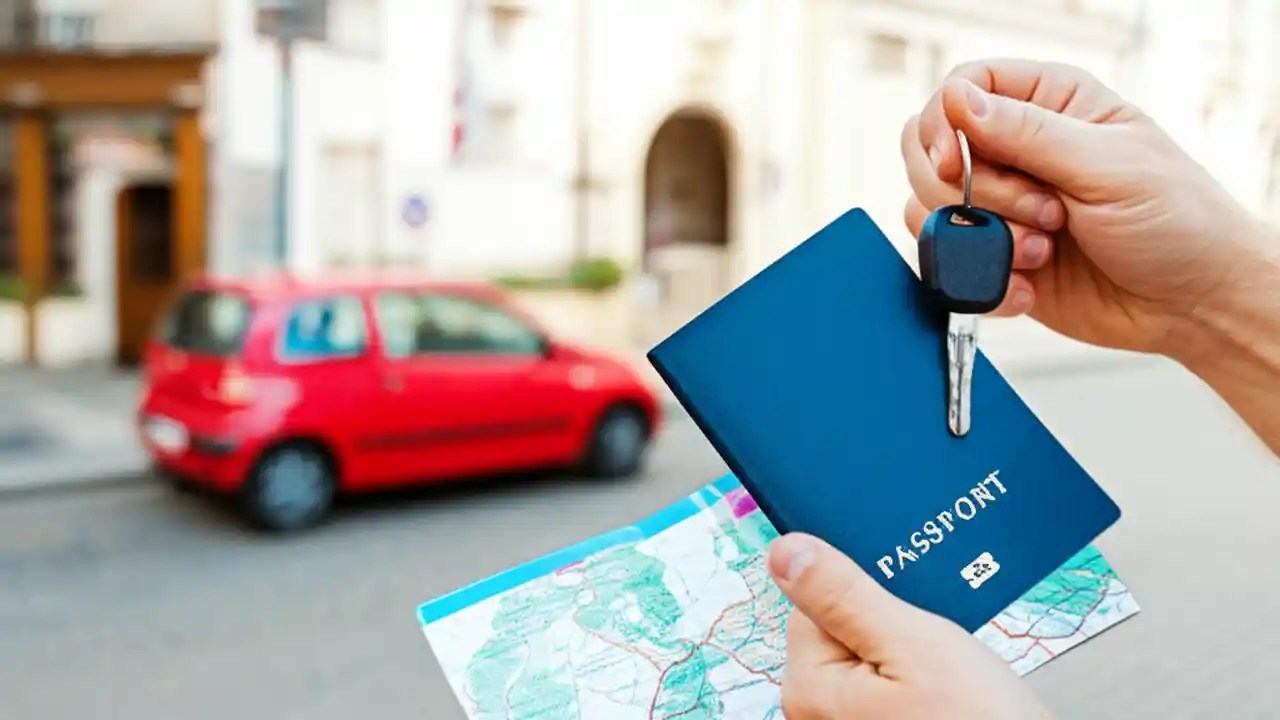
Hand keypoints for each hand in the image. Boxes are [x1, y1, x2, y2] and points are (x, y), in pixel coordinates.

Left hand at [768, 533, 1052, 719]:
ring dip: (915, 650)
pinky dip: (922, 675)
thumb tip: (786, 552)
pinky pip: (891, 682)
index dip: (867, 592)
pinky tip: (953, 687)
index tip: (908, 603)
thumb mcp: (913, 644)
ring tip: (953, 674)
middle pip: (845, 628)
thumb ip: (843, 595)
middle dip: (895, 624)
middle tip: (939, 650)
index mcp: (808, 688)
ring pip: (874, 654)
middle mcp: (818, 714)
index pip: (815, 602)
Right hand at [900, 58, 1273, 360]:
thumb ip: (1027, 133)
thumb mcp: (1106, 165)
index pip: (963, 88)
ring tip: (1043, 250)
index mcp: (1050, 104)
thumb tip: (957, 100)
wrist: (1191, 305)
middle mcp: (1016, 151)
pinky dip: (982, 279)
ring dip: (981, 238)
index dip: (945, 123)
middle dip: (970, 190)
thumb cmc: (1176, 222)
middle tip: (1039, 212)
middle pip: (929, 150)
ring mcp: (1001, 207)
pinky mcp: (993, 257)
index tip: (958, 162)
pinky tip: (1029, 286)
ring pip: (928, 208)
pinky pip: (948, 262)